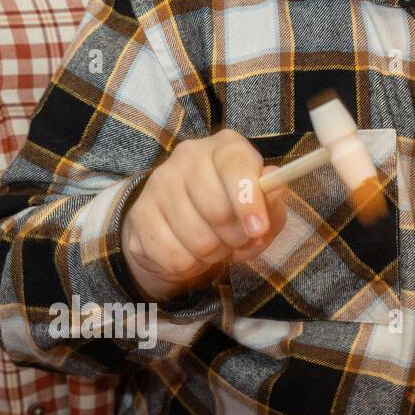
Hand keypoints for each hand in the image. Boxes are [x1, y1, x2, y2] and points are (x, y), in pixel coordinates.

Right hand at [122, 129, 287, 301]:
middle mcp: (188, 157)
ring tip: (213, 246)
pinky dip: (189, 266)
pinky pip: (173, 256)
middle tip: (236, 241)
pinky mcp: (140, 214)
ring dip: (212, 254)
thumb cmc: (234, 218)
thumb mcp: (264, 213)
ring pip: (196, 238)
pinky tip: (189, 253)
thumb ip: (273, 204)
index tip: (258, 229)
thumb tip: (274, 188)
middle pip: (216, 208)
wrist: (184, 231)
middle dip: (234, 238)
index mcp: (224, 149)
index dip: (248, 200)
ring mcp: (159, 183)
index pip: (235, 165)